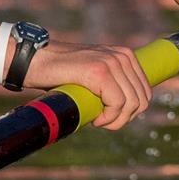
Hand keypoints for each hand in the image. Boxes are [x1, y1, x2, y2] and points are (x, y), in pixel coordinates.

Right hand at [24, 42, 151, 130]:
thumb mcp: (94, 75)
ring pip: (132, 104)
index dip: (132, 112)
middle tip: (104, 122)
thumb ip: (112, 84)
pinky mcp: (100, 71)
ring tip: (99, 121)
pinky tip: (96, 119)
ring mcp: (113, 62)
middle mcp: (123, 56)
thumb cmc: (59, 74)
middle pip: (142, 100)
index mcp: (126, 56)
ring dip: (116, 120)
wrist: (33, 60)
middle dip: (125, 118)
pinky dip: (109, 117)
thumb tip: (131, 108)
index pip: (145, 92)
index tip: (111, 117)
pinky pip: (118, 103)